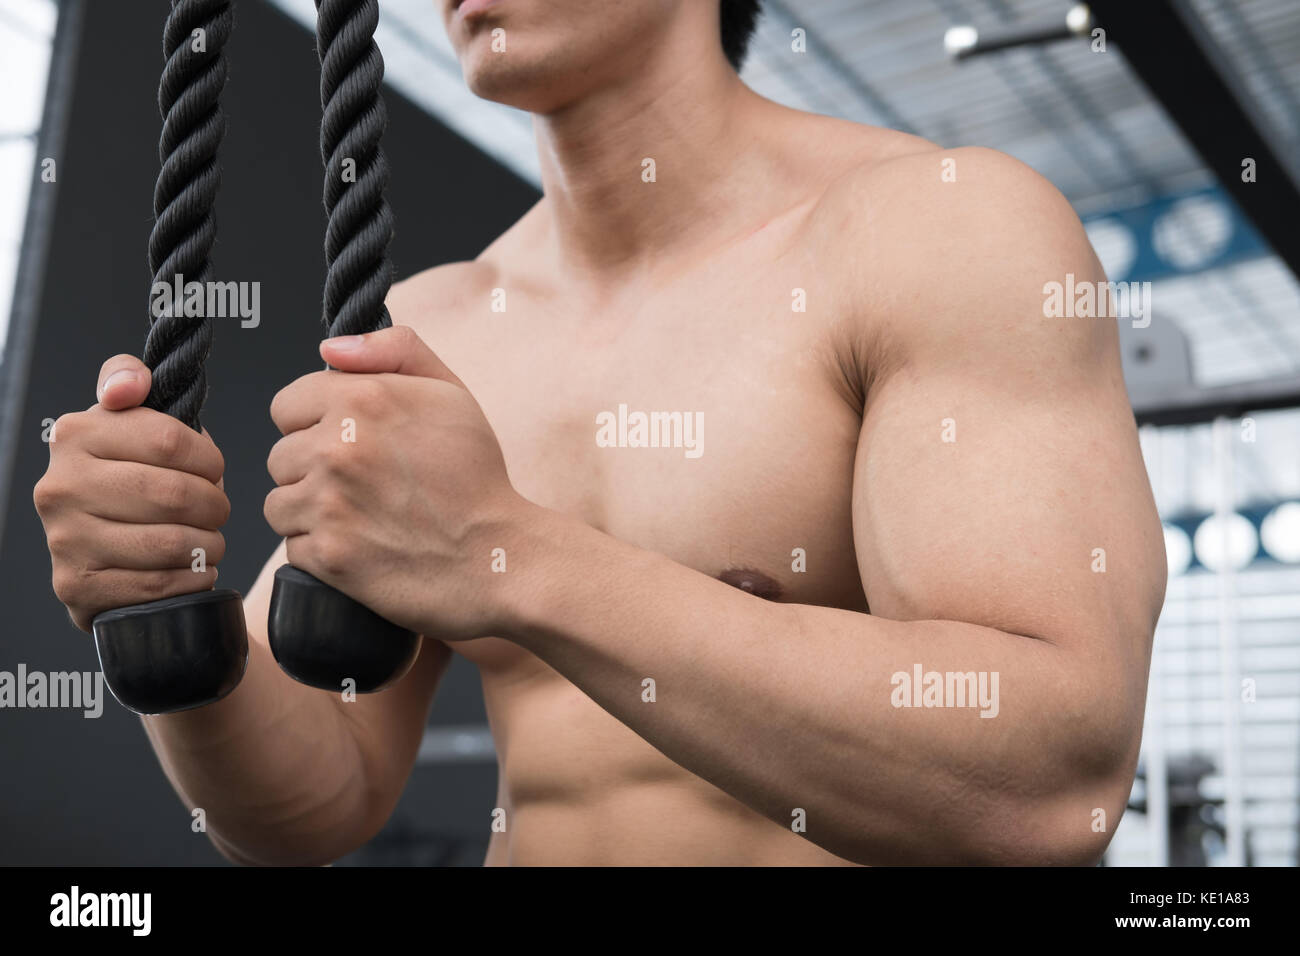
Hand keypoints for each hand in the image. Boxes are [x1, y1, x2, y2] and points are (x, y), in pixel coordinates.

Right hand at [33, 355, 229, 631]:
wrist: (97, 553)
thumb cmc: (126, 475)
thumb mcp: (125, 420)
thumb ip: (127, 381)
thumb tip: (128, 385)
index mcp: (75, 435)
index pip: (170, 439)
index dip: (209, 458)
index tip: (214, 470)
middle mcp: (60, 486)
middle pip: (175, 493)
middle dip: (214, 505)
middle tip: (217, 510)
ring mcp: (64, 539)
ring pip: (171, 542)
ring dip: (208, 544)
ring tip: (210, 540)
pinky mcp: (78, 585)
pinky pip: (158, 584)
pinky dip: (192, 577)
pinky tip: (195, 569)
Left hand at [264, 325, 528, 640]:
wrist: (498, 556)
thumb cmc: (477, 477)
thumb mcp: (451, 393)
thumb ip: (394, 349)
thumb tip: (329, 349)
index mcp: (363, 400)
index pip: (286, 405)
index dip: (315, 423)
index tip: (349, 442)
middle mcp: (337, 448)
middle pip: (280, 456)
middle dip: (313, 469)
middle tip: (365, 484)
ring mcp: (328, 505)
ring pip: (279, 503)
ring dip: (311, 511)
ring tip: (361, 516)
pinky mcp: (328, 555)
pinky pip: (293, 546)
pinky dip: (322, 550)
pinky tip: (362, 545)